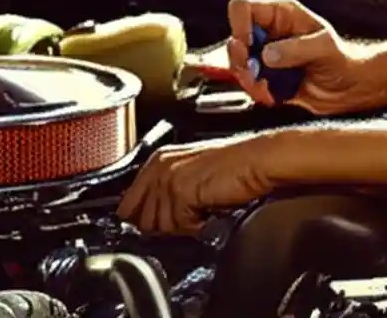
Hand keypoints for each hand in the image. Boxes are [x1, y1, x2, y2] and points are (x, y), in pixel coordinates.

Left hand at [115, 134, 274, 234]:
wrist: (258, 160)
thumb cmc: (235, 167)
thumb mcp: (192, 175)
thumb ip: (167, 194)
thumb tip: (152, 223)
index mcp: (158, 160)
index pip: (128, 204)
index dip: (143, 220)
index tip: (161, 225)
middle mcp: (159, 167)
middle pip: (142, 219)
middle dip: (165, 226)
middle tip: (190, 216)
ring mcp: (168, 178)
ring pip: (160, 226)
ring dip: (183, 226)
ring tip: (203, 210)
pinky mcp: (182, 190)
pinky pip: (179, 225)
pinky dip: (197, 225)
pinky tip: (210, 211)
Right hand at [225, 0, 386, 113]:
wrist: (351, 86)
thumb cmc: (343, 58)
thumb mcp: (324, 48)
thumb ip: (296, 49)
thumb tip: (266, 55)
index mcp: (280, 14)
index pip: (242, 7)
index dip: (239, 26)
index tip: (251, 46)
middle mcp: (268, 31)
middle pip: (233, 38)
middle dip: (240, 60)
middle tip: (256, 72)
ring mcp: (265, 55)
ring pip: (236, 64)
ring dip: (247, 80)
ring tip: (268, 88)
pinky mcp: (266, 76)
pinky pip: (247, 83)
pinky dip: (256, 92)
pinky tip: (273, 96)